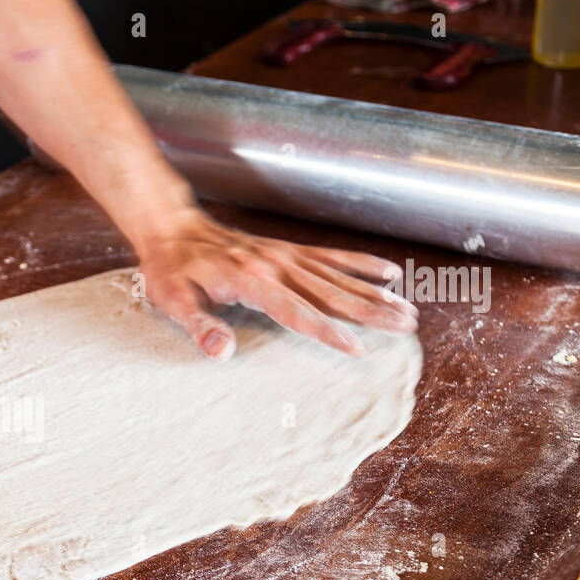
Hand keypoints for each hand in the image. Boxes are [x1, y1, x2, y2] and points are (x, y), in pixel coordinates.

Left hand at [134, 204, 415, 359]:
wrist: (171, 227)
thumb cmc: (170, 269)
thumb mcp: (173, 300)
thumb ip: (199, 326)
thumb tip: (222, 352)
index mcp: (250, 280)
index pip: (297, 311)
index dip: (327, 331)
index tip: (358, 349)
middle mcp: (274, 265)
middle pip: (330, 291)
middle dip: (370, 311)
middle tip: (406, 326)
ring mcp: (284, 255)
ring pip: (338, 276)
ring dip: (375, 292)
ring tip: (409, 310)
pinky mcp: (286, 250)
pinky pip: (330, 256)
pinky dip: (361, 262)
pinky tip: (388, 272)